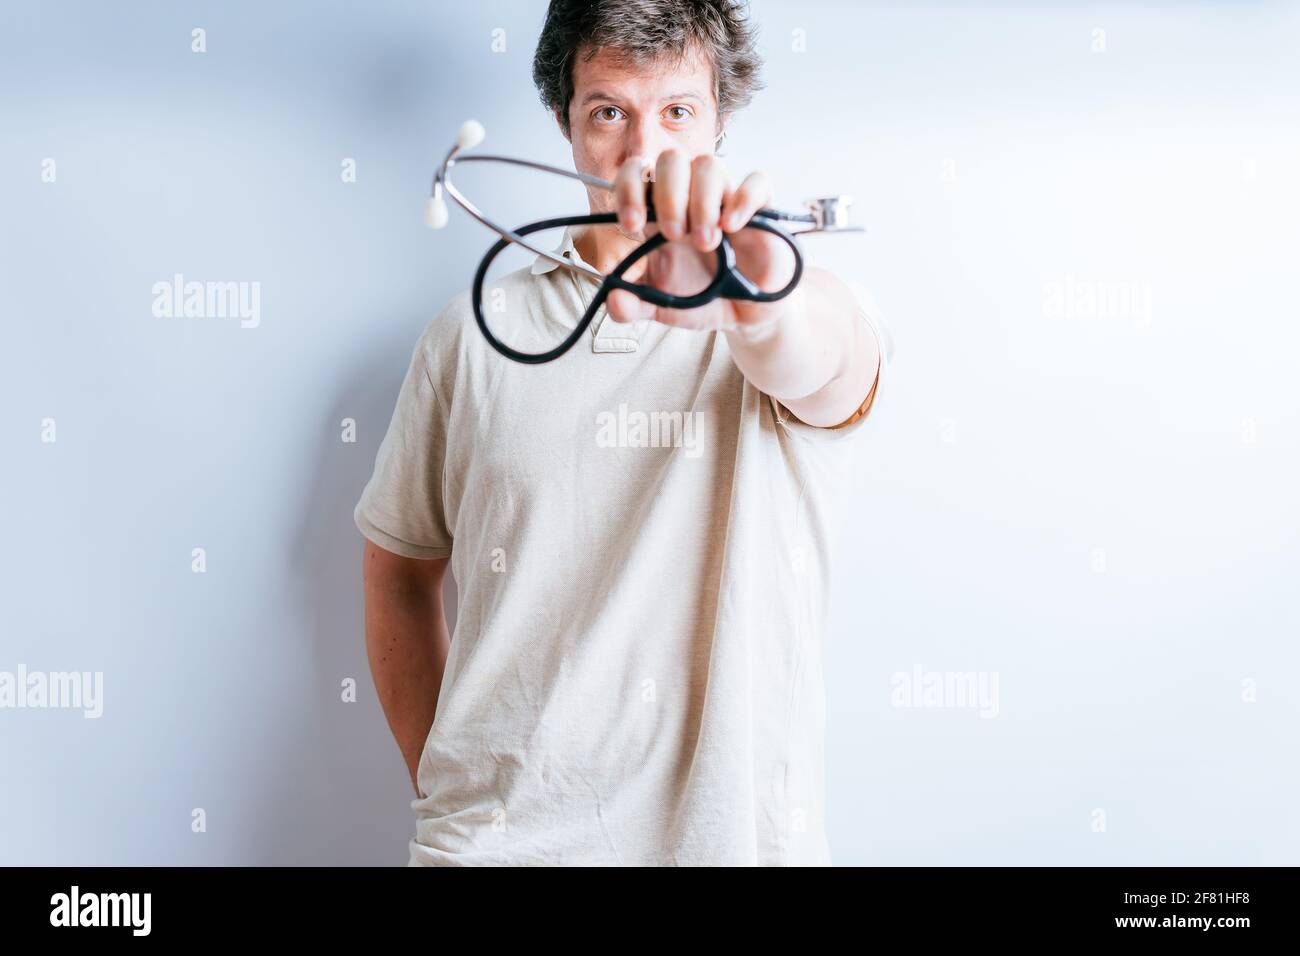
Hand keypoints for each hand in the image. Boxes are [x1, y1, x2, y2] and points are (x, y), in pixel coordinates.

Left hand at [605, 149, 797, 333]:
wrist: (745, 315)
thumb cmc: (703, 298)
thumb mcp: (662, 306)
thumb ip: (633, 306)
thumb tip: (613, 302)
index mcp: (660, 213)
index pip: (637, 173)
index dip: (628, 189)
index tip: (632, 225)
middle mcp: (692, 198)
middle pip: (672, 160)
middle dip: (667, 196)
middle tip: (673, 236)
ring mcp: (727, 199)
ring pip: (709, 165)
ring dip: (701, 202)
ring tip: (706, 242)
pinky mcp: (762, 210)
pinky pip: (757, 182)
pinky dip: (742, 199)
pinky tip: (732, 227)